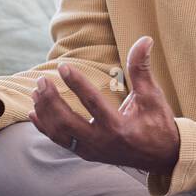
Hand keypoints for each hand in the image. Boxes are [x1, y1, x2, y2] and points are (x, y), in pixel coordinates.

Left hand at [28, 36, 179, 174]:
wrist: (161, 156)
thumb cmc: (157, 122)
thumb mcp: (152, 95)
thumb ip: (142, 68)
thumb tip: (144, 39)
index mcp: (119, 127)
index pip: (92, 103)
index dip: (76, 83)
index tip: (62, 66)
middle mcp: (102, 142)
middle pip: (68, 123)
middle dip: (51, 101)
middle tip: (41, 81)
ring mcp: (92, 151)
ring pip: (60, 134)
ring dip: (45, 112)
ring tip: (36, 91)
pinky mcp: (87, 154)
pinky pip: (60, 142)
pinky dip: (45, 128)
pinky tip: (34, 111)